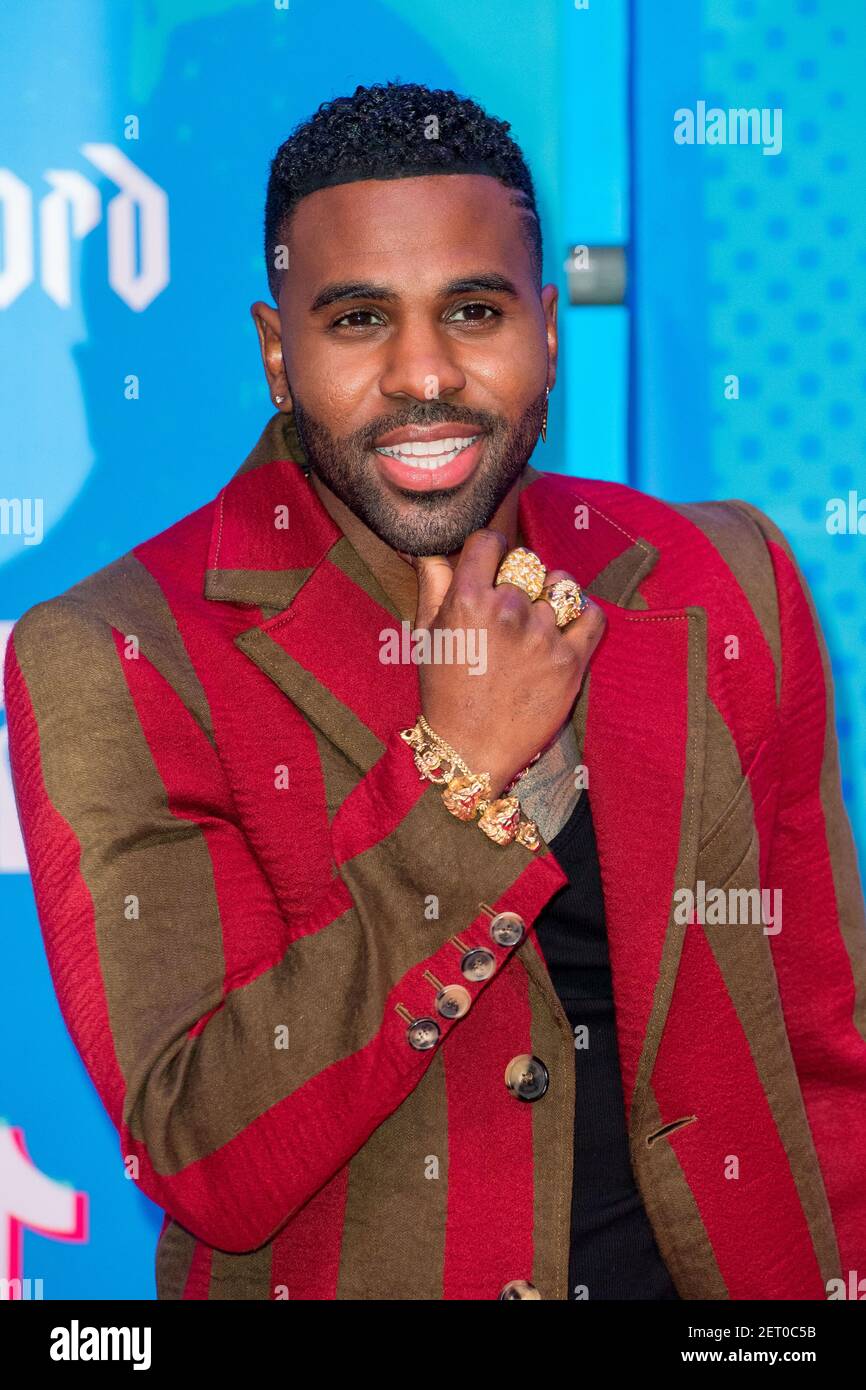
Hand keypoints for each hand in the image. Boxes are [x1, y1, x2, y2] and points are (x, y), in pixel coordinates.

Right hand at [411, 529, 606, 796]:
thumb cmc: (444, 693)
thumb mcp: (426, 636)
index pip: (489, 541)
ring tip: (540, 620)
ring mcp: (542, 636)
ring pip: (562, 585)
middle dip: (520, 579)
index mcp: (468, 601)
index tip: (493, 563)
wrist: (471, 751)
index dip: (491, 549)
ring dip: (552, 596)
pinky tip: (570, 623)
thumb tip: (432, 547)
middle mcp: (507, 612)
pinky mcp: (570, 660)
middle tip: (511, 608)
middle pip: (527, 564)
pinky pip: (592, 614)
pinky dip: (584, 613)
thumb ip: (433, 584)